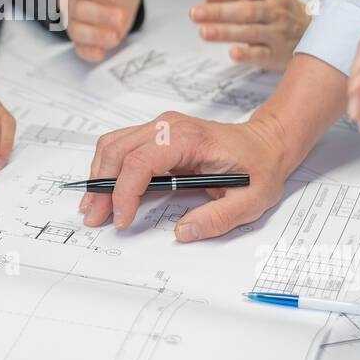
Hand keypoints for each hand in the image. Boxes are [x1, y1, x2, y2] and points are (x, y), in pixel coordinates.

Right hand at [60, 0, 141, 61]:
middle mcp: (70, 0)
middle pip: (78, 11)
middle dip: (101, 15)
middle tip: (120, 15)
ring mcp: (75, 21)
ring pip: (78, 32)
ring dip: (97, 36)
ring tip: (116, 35)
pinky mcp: (83, 39)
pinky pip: (81, 50)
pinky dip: (90, 53)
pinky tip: (102, 52)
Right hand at [81, 110, 290, 241]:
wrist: (266, 142)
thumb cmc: (259, 167)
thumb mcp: (250, 200)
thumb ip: (217, 218)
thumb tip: (182, 232)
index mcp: (188, 139)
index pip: (141, 161)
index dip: (124, 192)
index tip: (121, 219)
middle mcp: (168, 126)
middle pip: (118, 151)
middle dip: (101, 187)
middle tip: (95, 218)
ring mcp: (160, 127)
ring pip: (113, 145)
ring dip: (98, 175)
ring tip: (93, 206)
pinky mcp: (157, 134)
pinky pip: (121, 145)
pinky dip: (107, 167)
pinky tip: (105, 189)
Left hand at [191, 0, 309, 70]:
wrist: (313, 32)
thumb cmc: (279, 4)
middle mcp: (276, 11)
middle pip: (248, 11)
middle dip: (220, 12)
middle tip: (195, 13)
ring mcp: (278, 33)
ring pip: (252, 32)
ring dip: (226, 32)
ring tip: (204, 31)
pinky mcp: (276, 55)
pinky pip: (262, 55)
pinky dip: (248, 54)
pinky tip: (232, 52)